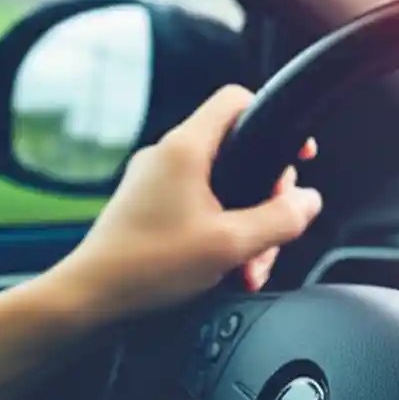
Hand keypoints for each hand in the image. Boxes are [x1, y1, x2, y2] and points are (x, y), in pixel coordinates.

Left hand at [46, 85, 322, 324]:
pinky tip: (226, 268)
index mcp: (185, 148)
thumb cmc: (147, 267)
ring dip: (244, 224)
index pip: (236, 100)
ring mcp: (154, 180)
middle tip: (272, 230)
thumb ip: (279, 219)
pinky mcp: (147, 206)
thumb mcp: (230, 244)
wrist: (89, 299)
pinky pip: (198, 205)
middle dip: (264, 196)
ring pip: (221, 186)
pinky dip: (219, 231)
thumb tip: (309, 201)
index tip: (295, 153)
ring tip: (247, 266)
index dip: (272, 118)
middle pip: (237, 152)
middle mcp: (167, 155)